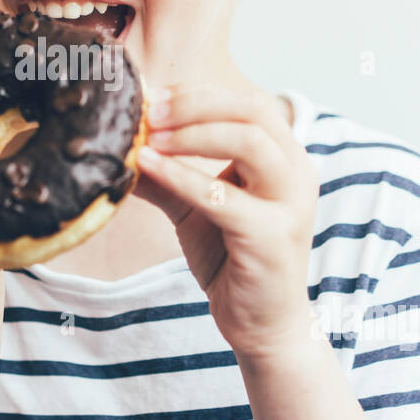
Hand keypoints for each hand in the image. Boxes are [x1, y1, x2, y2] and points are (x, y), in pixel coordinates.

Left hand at [131, 84, 319, 360]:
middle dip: (195, 105)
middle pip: (252, 112)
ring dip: (192, 133)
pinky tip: (148, 167)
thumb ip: (167, 175)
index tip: (155, 97)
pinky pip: (222, 196)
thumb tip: (122, 145)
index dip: (200, 94)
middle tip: (149, 111)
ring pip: (248, 143)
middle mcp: (297, 174)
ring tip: (150, 137)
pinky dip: (181, 176)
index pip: (248, 103)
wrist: (264, 325)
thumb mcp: (196, 207)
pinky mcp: (271, 237)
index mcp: (285, 158)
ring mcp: (289, 205)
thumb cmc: (234, 260)